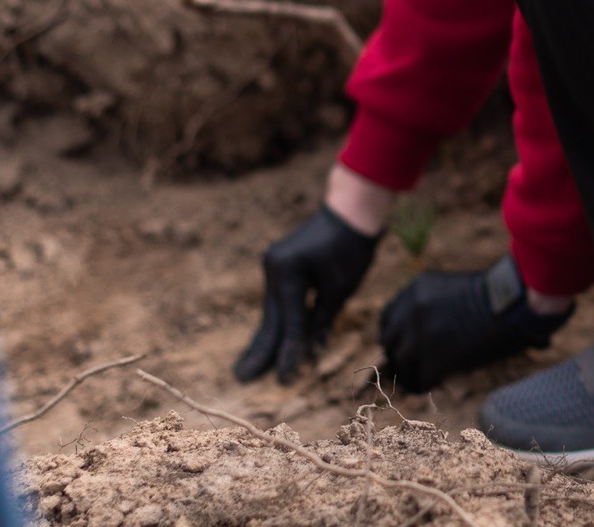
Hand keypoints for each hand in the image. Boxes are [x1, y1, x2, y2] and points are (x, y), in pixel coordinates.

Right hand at [233, 205, 379, 383]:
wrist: (350, 212)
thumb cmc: (350, 247)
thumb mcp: (339, 288)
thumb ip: (321, 320)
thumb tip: (311, 353)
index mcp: (288, 271)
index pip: (289, 321)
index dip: (288, 352)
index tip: (283, 381)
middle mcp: (274, 268)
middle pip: (271, 318)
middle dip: (261, 351)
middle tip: (242, 379)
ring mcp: (274, 267)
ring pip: (272, 312)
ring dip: (266, 340)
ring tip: (248, 369)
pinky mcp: (280, 268)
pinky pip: (279, 303)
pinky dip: (278, 323)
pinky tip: (268, 344)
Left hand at [379, 255, 572, 392]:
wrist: (516, 305)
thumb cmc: (500, 297)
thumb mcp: (457, 291)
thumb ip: (435, 308)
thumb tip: (429, 335)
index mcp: (417, 289)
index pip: (389, 318)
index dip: (397, 336)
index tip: (407, 346)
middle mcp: (412, 310)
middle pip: (390, 343)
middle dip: (402, 357)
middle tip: (416, 367)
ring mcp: (420, 336)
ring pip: (403, 365)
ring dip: (415, 374)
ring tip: (431, 379)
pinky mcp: (433, 361)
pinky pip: (422, 381)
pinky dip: (430, 384)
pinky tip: (442, 382)